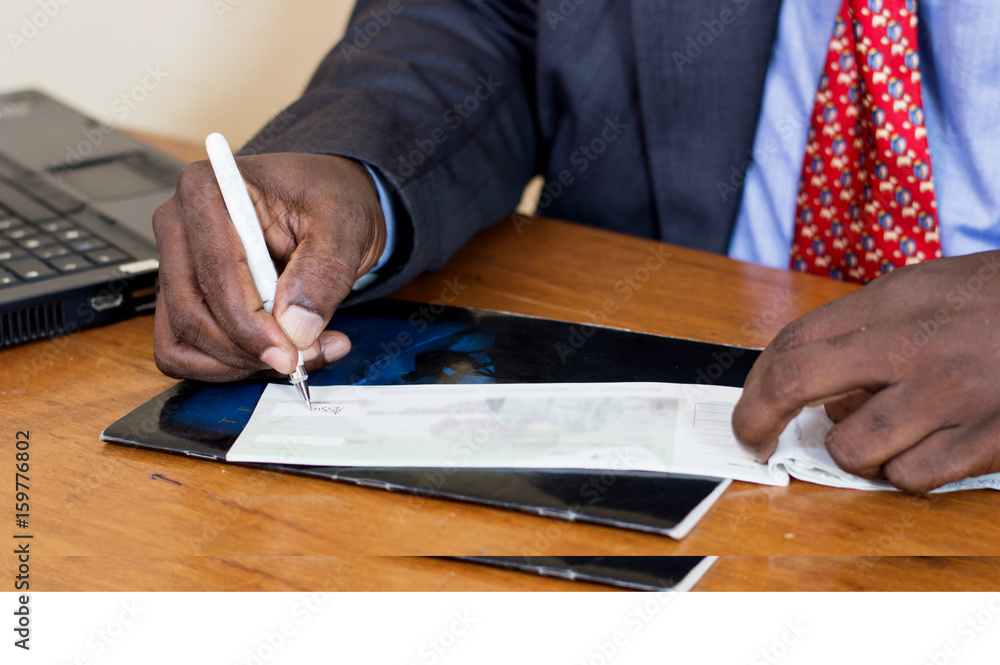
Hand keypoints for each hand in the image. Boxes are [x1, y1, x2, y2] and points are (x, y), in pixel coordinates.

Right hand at [152, 153, 386, 381]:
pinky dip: (227, 366)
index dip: (250, 324)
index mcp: (208, 189)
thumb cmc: (328, 197)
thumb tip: (296, 327)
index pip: (214, 272)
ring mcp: (175, 263)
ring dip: (239, 363)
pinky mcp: (183, 295)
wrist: (328, 201)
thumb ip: (322, 273)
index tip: (290, 351)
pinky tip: (275, 351)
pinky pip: (184, 350)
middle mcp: (179, 225)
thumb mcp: (343, 225)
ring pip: (183, 339)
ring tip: (301, 352)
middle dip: (248, 349)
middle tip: (302, 356)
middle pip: (190, 313)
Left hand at [732, 251, 999, 491]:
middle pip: (798, 382)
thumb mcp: (927, 289)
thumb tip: (802, 384)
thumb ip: (864, 330)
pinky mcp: (990, 439)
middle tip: (753, 441)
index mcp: (896, 298)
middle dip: (758, 418)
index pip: (793, 341)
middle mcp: (917, 343)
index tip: (747, 410)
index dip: (756, 383)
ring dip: (852, 449)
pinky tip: (931, 445)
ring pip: (851, 446)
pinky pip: (908, 477)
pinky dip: (904, 471)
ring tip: (886, 428)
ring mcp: (954, 393)